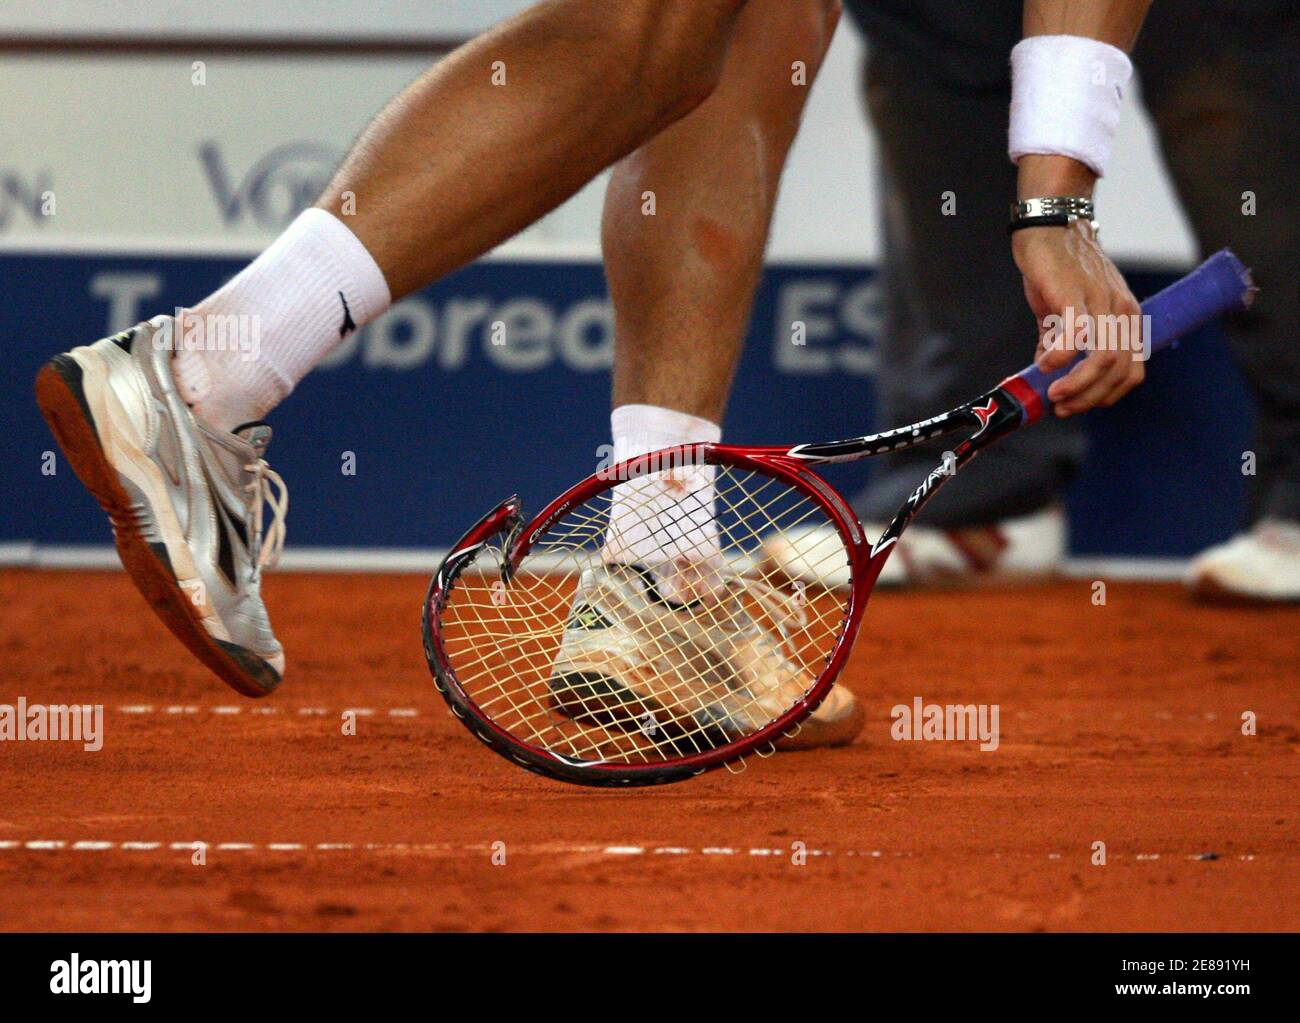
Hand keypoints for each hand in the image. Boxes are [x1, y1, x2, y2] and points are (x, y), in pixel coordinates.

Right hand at [1012, 157, 1143, 416]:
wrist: (1050, 227)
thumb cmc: (1058, 269)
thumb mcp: (1067, 309)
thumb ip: (1062, 340)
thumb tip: (1049, 369)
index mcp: (1126, 317)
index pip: (1131, 370)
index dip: (1106, 395)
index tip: (1078, 405)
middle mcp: (1121, 311)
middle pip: (1119, 370)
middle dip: (1090, 397)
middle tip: (1061, 407)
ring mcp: (1101, 302)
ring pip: (1104, 358)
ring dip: (1078, 385)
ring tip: (1053, 395)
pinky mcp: (1075, 294)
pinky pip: (1076, 335)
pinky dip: (1059, 358)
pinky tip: (1043, 364)